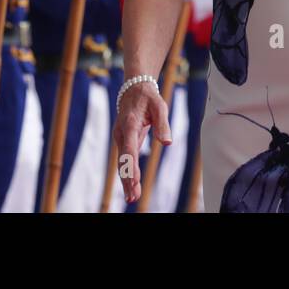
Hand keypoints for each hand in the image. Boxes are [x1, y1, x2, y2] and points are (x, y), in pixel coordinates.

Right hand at [114, 80, 169, 203]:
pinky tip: (132, 187)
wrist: (133, 89)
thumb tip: (168, 142)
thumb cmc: (148, 98)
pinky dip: (128, 173)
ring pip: (122, 162)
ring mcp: (121, 138)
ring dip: (126, 180)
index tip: (133, 181)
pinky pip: (125, 160)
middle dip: (127, 180)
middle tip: (132, 197)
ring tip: (132, 198)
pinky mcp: (124, 141)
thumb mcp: (159, 106)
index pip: (129, 148)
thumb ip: (163, 124)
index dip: (131, 166)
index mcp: (129, 124)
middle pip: (123, 160)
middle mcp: (121, 133)